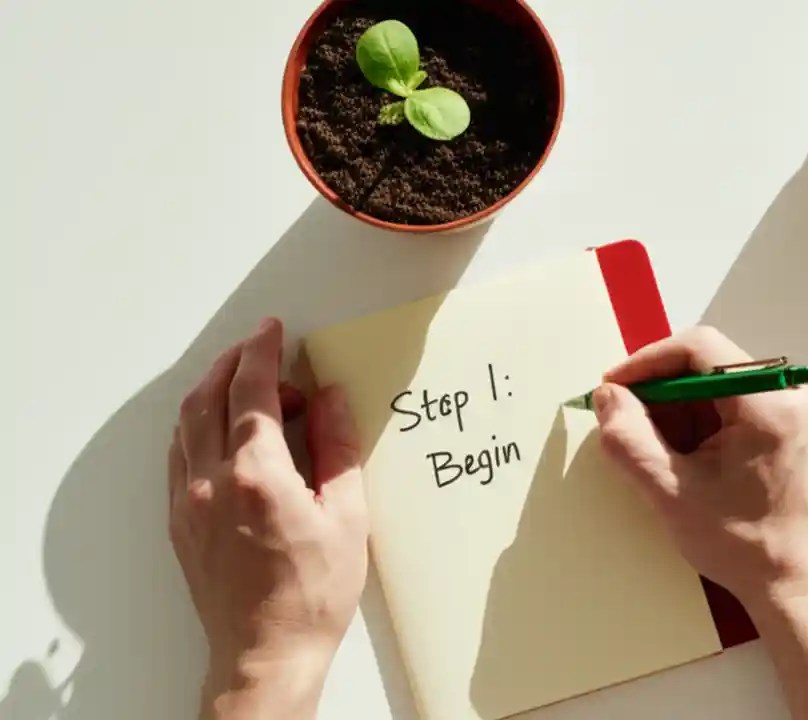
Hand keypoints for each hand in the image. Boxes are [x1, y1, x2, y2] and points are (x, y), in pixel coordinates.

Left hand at [168, 318, 368, 718]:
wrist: (267, 652)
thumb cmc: (313, 594)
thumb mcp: (347, 516)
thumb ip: (338, 448)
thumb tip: (331, 399)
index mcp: (258, 475)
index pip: (251, 391)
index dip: (262, 351)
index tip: (272, 330)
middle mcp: (213, 481)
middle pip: (208, 397)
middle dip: (233, 362)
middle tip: (261, 349)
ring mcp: (190, 502)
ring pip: (185, 424)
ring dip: (212, 392)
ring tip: (249, 389)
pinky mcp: (180, 522)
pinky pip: (179, 455)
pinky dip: (198, 428)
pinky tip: (225, 433)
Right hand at [593, 326, 807, 607]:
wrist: (793, 583)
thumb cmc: (740, 544)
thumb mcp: (671, 492)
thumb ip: (630, 439)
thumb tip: (606, 395)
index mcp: (768, 403)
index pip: (700, 348)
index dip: (648, 361)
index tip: (613, 387)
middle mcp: (789, 394)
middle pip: (709, 361)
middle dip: (660, 388)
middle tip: (624, 419)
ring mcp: (793, 408)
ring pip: (716, 382)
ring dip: (677, 407)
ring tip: (655, 448)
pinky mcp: (788, 425)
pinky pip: (732, 401)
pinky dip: (698, 420)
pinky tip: (683, 456)